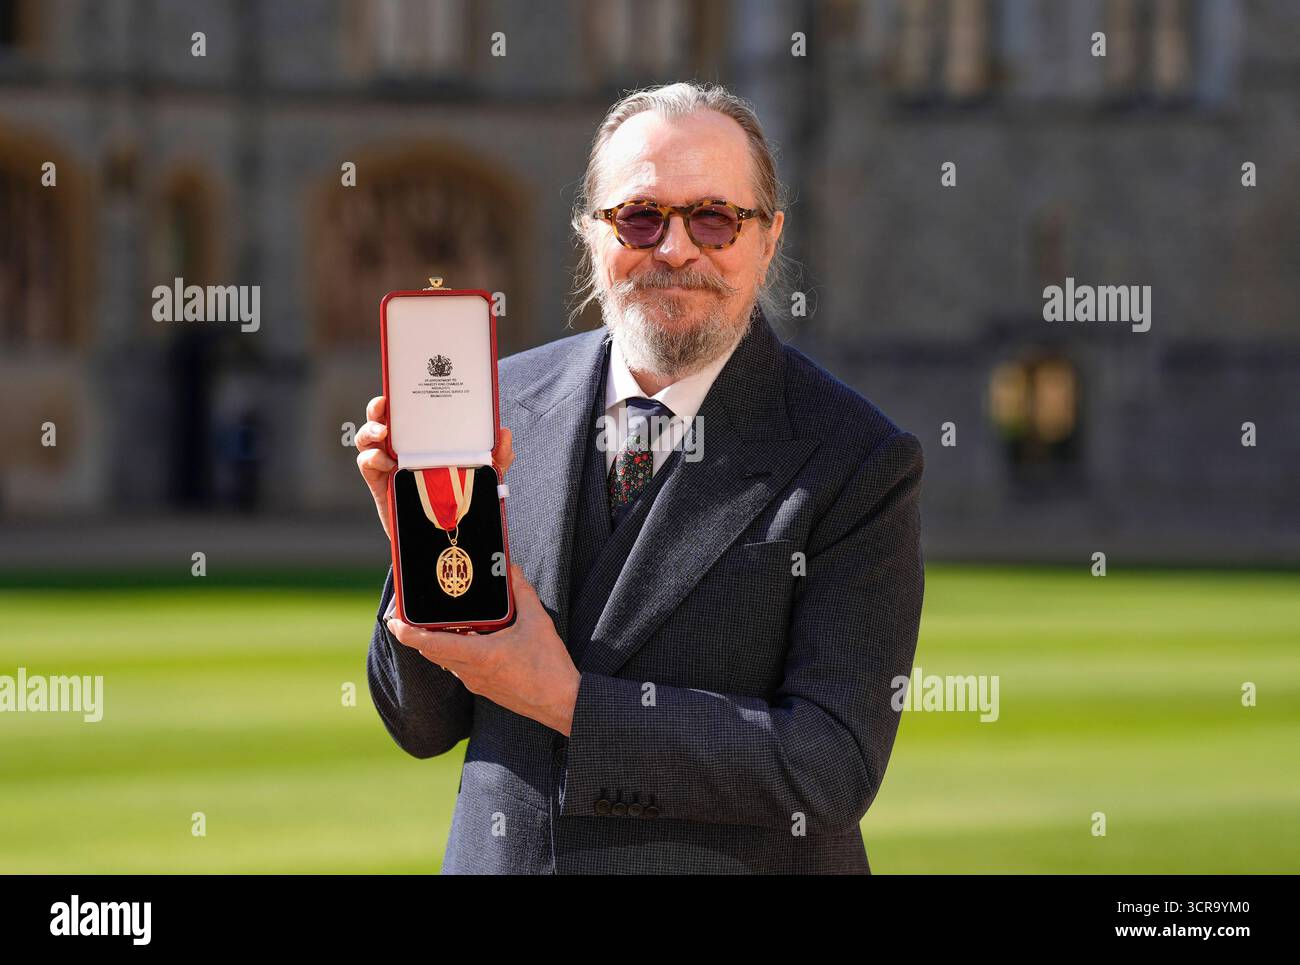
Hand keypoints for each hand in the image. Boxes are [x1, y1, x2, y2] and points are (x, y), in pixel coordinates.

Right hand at [356, 395, 514, 541]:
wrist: (444, 535)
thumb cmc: (461, 499)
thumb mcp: (483, 475)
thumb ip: (497, 456)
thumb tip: (504, 432)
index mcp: (423, 440)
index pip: (408, 413)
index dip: (400, 399)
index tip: (400, 390)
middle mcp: (402, 448)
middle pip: (381, 420)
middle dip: (377, 409)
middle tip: (383, 405)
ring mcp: (388, 465)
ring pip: (367, 440)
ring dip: (369, 431)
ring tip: (381, 433)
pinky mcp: (379, 483)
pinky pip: (366, 465)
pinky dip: (370, 459)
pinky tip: (385, 462)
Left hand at [386, 563, 579, 736]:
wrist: (563, 703)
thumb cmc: (550, 667)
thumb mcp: (538, 622)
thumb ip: (522, 592)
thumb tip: (510, 569)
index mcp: (479, 655)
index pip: (431, 644)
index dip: (408, 632)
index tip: (393, 621)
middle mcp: (471, 672)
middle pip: (432, 651)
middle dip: (419, 633)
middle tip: (412, 614)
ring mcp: (476, 683)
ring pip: (446, 660)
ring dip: (440, 642)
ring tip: (444, 621)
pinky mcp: (484, 689)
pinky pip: (460, 667)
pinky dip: (457, 651)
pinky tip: (472, 638)